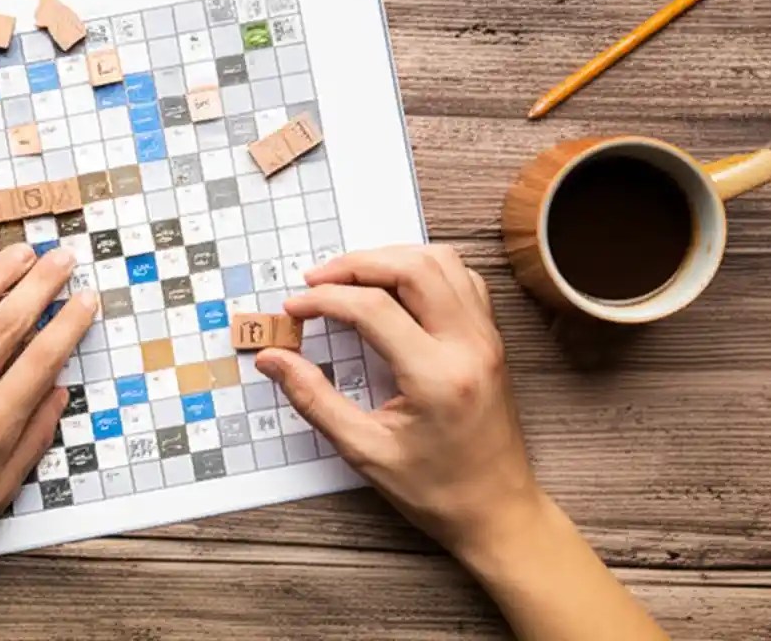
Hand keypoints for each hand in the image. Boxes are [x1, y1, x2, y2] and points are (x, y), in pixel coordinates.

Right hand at [255, 245, 541, 559]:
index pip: (373, 308)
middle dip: (357, 264)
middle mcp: (470, 346)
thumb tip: (272, 358)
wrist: (497, 512)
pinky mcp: (492, 339)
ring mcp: (488, 338)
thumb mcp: (364, 450)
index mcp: (437, 377)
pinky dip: (424, 270)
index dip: (325, 299)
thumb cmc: (435, 491)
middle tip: (317, 280)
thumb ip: (314, 398)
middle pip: (414, 267)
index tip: (293, 308)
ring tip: (351, 278)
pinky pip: (462, 279)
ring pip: (443, 262)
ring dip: (392, 258)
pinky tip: (394, 289)